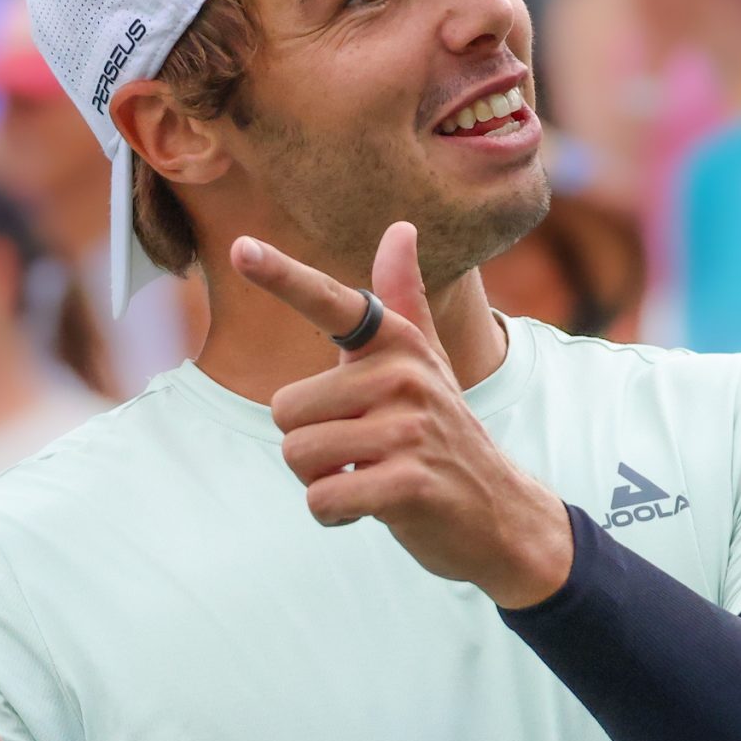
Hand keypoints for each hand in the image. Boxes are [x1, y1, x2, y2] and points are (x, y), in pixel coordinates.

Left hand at [231, 222, 571, 608]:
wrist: (500, 512)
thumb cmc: (442, 433)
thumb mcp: (424, 362)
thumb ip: (403, 299)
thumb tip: (400, 227)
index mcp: (398, 343)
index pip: (332, 302)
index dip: (282, 275)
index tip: (240, 248)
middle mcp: (404, 375)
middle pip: (285, 409)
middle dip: (309, 444)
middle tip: (361, 452)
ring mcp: (409, 428)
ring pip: (298, 455)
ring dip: (321, 480)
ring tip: (368, 475)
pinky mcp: (408, 483)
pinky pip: (322, 497)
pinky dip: (334, 513)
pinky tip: (371, 507)